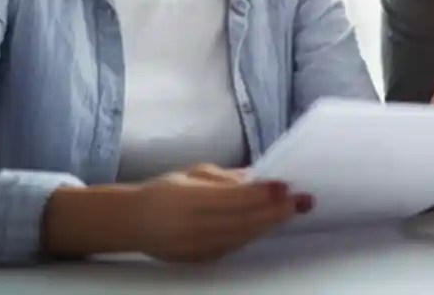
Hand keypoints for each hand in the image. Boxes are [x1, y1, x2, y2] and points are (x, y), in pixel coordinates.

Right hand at [130, 164, 311, 262]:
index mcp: (186, 199)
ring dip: (270, 224)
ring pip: (242, 237)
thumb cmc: (164, 191)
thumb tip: (256, 177)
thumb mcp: (192, 173)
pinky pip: (234, 246)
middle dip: (275, 211)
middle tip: (301, 201)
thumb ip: (224, 178)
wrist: (132, 223)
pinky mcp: (200, 260)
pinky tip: (269, 223)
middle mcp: (191, 227)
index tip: (285, 185)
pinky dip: (254, 234)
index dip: (261, 194)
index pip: (232, 199)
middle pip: (243, 222)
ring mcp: (196, 247)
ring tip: (292, 210)